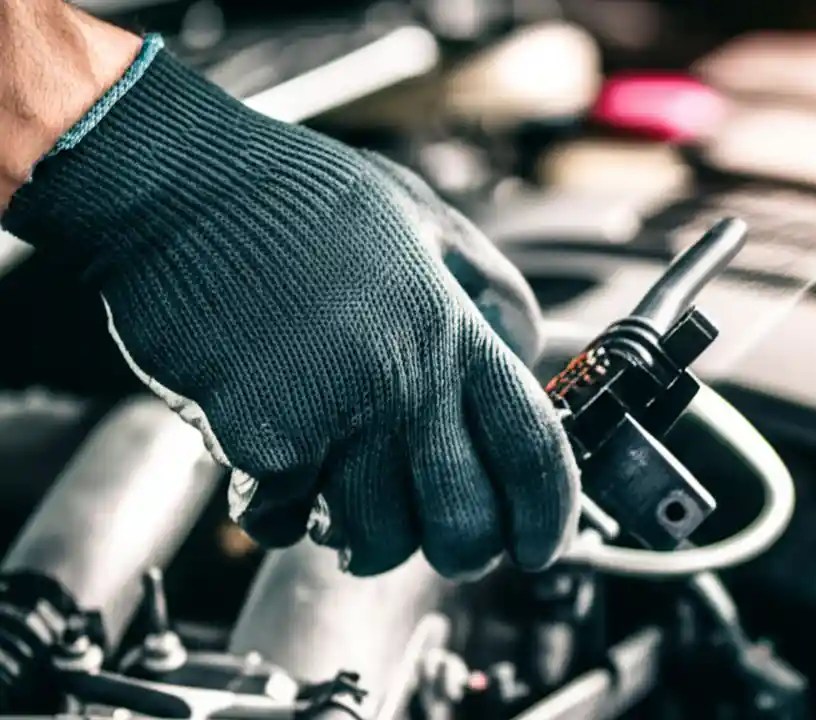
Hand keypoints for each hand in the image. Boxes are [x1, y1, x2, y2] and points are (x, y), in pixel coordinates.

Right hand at [2, 46, 579, 578]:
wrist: (176, 188)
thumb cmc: (295, 198)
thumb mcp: (424, 216)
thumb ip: (486, 285)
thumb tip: (529, 349)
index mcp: (452, 329)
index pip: (533, 449)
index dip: (548, 513)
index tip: (540, 545)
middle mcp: (403, 381)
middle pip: (463, 523)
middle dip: (459, 551)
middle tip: (438, 537)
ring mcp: (331, 417)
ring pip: (377, 541)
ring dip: (363, 538)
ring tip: (346, 502)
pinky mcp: (259, 442)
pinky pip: (285, 524)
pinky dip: (281, 516)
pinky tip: (273, 473)